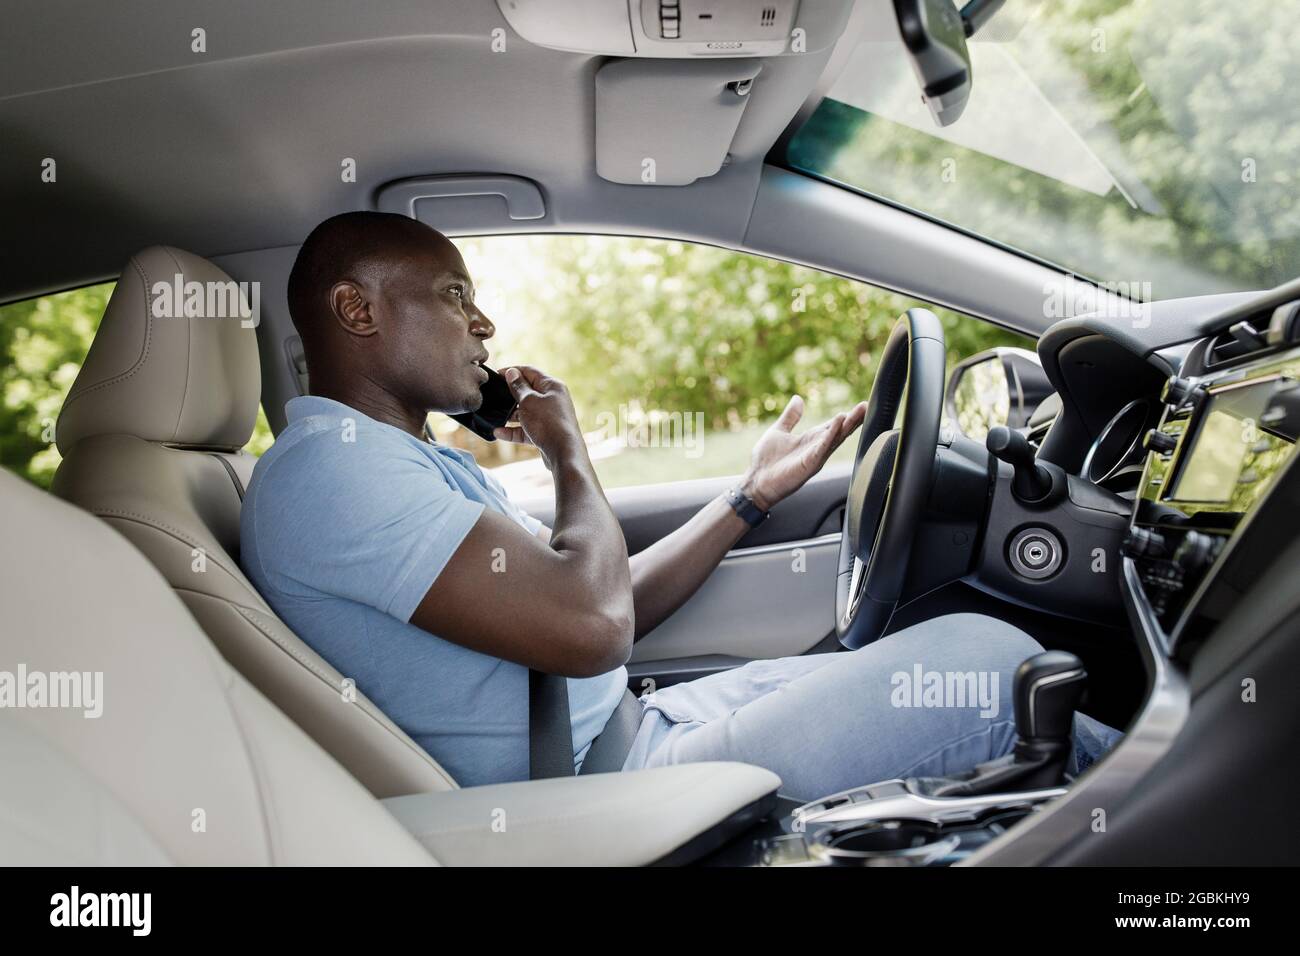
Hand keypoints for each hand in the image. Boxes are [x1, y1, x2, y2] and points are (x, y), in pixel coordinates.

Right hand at [494, 365, 587, 466]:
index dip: (513, 371)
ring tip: (494, 415)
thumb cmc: (548, 423)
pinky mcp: (545, 432)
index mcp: (552, 386)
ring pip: (526, 412)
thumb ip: (518, 387)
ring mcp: (549, 417)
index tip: (496, 374)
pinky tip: (499, 432)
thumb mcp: (529, 401)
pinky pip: (526, 428)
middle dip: (510, 395)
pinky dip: (513, 430)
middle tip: (494, 395)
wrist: (563, 452)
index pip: (530, 372)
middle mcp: (553, 399)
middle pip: (527, 392)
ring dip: (510, 414)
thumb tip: (512, 372)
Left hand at [741, 396, 866, 509]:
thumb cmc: (766, 461)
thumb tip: (798, 399)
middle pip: (840, 431)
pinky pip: (822, 447)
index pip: (833, 425)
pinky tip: (838, 422)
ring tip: (859, 411)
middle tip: (867, 405)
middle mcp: (817, 448)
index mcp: (811, 439)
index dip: (847, 416)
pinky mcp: (808, 465)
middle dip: (854, 419)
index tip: (861, 405)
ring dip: (847, 425)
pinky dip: (830, 435)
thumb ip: (791, 416)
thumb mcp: (779, 431)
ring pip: (836, 439)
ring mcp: (815, 457)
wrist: (755, 482)